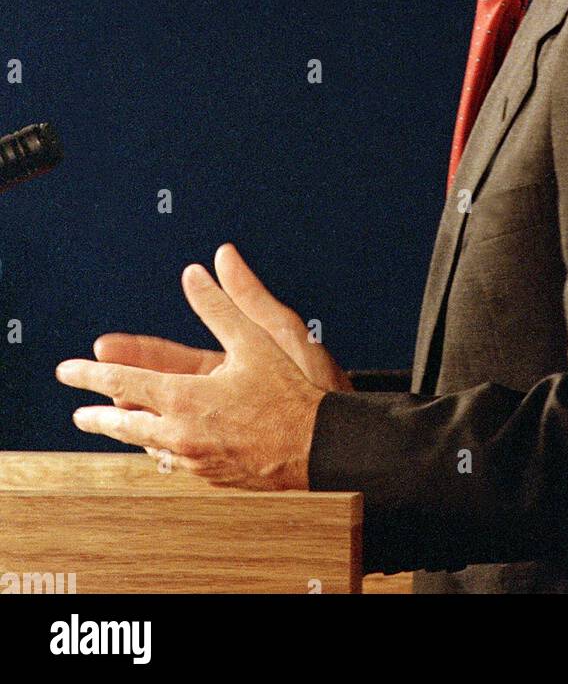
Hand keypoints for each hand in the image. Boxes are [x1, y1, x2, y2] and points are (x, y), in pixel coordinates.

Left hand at [55, 250, 347, 488]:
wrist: (321, 447)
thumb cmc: (293, 390)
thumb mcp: (259, 337)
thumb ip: (224, 302)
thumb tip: (200, 269)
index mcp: (187, 396)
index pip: (125, 383)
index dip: (93, 374)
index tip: (68, 370)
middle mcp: (182, 433)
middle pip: (126, 424)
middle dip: (98, 416)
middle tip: (78, 413)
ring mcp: (195, 460)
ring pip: (149, 445)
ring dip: (129, 431)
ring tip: (116, 424)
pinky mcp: (211, 476)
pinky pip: (174, 459)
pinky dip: (161, 446)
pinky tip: (164, 442)